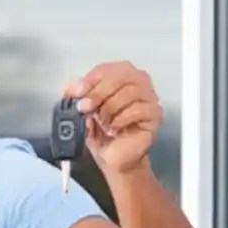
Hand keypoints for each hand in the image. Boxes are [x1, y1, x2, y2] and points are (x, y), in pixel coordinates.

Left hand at [65, 61, 162, 175]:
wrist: (112, 158)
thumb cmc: (101, 133)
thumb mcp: (84, 112)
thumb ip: (79, 96)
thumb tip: (72, 87)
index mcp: (120, 77)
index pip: (107, 69)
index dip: (90, 79)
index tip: (76, 93)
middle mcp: (138, 83)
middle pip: (120, 76)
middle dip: (98, 93)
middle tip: (85, 108)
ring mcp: (149, 98)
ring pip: (130, 92)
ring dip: (109, 109)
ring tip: (103, 123)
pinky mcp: (155, 115)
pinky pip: (138, 109)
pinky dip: (120, 120)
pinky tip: (114, 129)